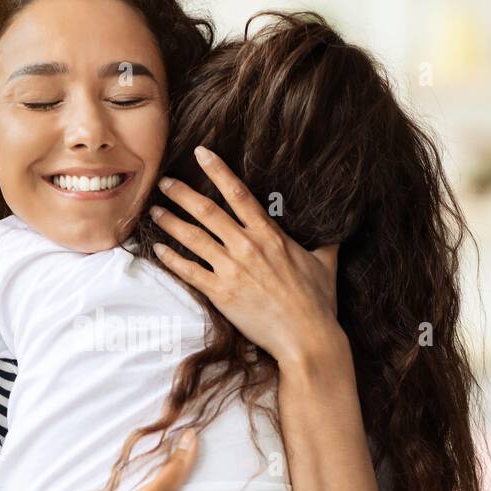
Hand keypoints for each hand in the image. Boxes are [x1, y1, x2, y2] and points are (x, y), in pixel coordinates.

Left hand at [148, 146, 342, 364]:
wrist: (307, 337)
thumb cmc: (318, 302)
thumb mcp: (325, 263)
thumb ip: (325, 241)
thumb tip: (337, 226)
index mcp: (270, 234)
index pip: (238, 193)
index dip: (217, 170)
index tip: (201, 153)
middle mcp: (247, 246)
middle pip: (207, 211)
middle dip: (181, 193)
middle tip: (163, 182)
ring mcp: (232, 269)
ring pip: (193, 238)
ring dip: (170, 222)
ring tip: (154, 211)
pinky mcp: (221, 293)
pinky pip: (189, 272)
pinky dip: (171, 260)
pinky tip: (158, 250)